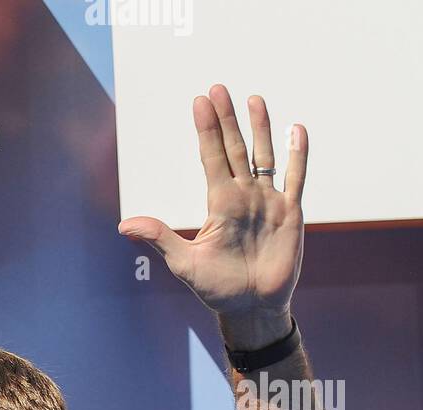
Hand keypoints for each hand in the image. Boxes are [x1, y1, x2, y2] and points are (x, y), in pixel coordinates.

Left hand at [118, 85, 305, 348]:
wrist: (252, 309)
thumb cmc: (217, 288)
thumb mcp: (184, 263)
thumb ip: (159, 238)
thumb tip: (124, 226)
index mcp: (220, 205)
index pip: (212, 158)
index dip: (207, 130)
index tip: (199, 102)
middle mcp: (243, 197)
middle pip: (236, 149)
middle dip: (227, 119)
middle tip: (218, 88)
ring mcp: (268, 202)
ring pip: (264, 156)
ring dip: (260, 128)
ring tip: (254, 99)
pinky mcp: (290, 214)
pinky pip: (295, 179)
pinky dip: (297, 156)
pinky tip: (296, 130)